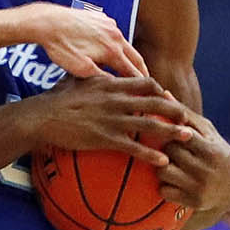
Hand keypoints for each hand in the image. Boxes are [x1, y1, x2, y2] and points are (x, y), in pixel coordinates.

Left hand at [0, 2, 148, 78]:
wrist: (47, 22)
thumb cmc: (61, 48)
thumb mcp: (80, 70)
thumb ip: (102, 79)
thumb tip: (117, 88)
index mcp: (113, 50)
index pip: (134, 72)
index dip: (140, 87)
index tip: (145, 97)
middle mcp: (116, 36)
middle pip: (136, 58)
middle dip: (141, 72)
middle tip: (148, 86)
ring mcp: (109, 24)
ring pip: (125, 45)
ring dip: (129, 58)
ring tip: (130, 71)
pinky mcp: (101, 18)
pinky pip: (114, 34)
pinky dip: (117, 45)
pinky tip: (112, 52)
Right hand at [32, 75, 191, 164]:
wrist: (41, 117)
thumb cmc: (57, 98)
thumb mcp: (78, 78)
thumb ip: (95, 74)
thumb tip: (102, 69)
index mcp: (112, 84)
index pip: (146, 83)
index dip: (162, 91)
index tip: (169, 100)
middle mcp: (116, 99)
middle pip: (156, 102)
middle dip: (176, 110)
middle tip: (188, 119)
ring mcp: (112, 119)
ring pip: (151, 124)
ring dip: (172, 131)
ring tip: (187, 138)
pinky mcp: (105, 138)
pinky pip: (134, 147)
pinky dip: (151, 154)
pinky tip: (162, 160)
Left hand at [157, 113, 229, 211]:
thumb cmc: (214, 152)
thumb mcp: (208, 133)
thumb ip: (186, 115)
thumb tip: (163, 93)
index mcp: (212, 150)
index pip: (180, 135)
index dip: (172, 133)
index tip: (171, 133)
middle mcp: (206, 170)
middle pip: (169, 152)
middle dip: (166, 149)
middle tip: (171, 151)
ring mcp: (199, 188)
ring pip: (162, 171)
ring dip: (162, 167)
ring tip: (171, 165)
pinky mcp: (191, 203)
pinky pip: (163, 190)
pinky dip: (164, 185)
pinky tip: (173, 182)